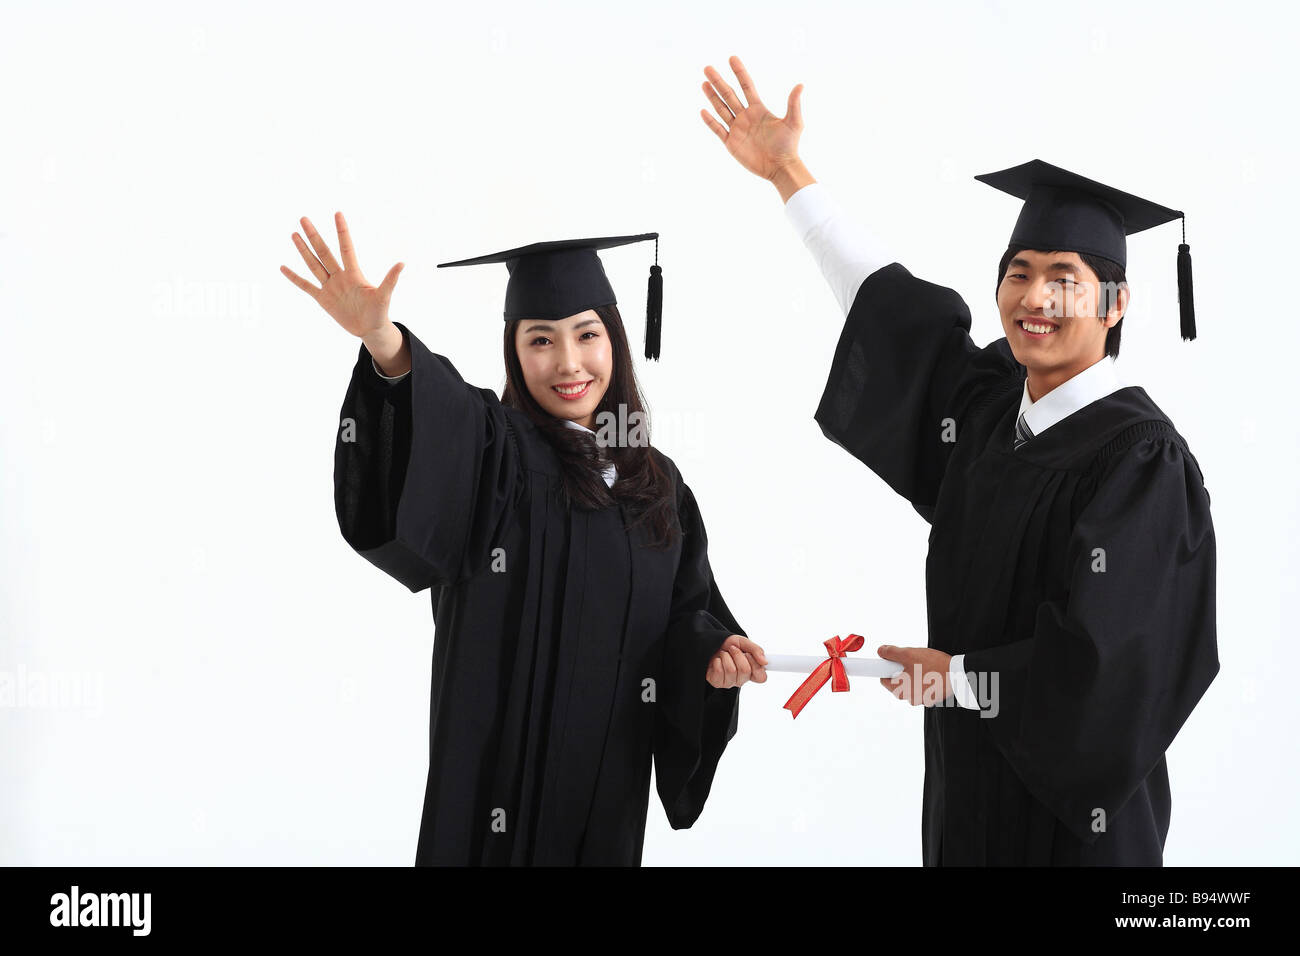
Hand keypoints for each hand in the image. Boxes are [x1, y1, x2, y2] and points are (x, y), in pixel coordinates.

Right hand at [280, 211, 403, 339]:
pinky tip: (283, 267)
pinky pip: (306, 286)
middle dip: (314, 236)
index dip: (342, 232)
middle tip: (304, 219)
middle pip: (324, 252)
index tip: (338, 213)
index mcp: (354, 274)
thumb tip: (402, 263)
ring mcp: (330, 287)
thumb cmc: (379, 312)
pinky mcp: (323, 299)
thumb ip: (390, 279)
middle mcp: (340, 277)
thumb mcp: (384, 296)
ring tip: (294, 234)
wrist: (370, 329)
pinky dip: (295, 278)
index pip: (346, 248)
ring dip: (304, 250)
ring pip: (314, 265)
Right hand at [700, 55, 803, 182]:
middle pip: (729, 95)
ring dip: (712, 97)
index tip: (732, 58)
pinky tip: (703, 111)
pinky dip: (710, 121)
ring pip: (721, 109)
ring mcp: (737, 129)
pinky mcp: (732, 143)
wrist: (780, 167)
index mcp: (759, 109)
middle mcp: (746, 116)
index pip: (747, 86)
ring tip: (703, 83)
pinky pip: (718, 130)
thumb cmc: (789, 145)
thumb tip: (800, 85)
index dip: (739, 72)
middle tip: (707, 68)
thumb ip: (793, 104)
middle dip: (718, 81)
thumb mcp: (794, 122)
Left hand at [705, 635, 768, 688]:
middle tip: (732, 649)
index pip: (761, 677)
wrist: (710, 644)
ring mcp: (729, 682)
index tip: (748, 654)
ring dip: (726, 656)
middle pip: (745, 670)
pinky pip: (719, 670)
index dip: (755, 664)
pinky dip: (717, 660)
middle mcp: (741, 679)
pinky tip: (717, 660)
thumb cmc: (727, 646)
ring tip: (724, 654)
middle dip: (737, 655)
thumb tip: (765, 661)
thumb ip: (756, 650)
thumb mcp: (743, 642)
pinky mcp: (717, 682)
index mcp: (751, 671)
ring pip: (731, 670)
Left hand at [876, 645, 952, 705]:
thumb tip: (881, 651)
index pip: (884, 680)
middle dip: (902, 670)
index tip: (892, 661)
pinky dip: (925, 679)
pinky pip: (923, 686)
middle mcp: (910, 698)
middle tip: (912, 660)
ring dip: (914, 674)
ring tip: (924, 665)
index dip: (886, 668)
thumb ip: (892, 653)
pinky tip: (932, 671)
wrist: (958, 674)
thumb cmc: (934, 666)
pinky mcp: (933, 697)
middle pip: (898, 681)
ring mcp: (922, 699)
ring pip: (912, 683)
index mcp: (900, 690)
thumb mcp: (909, 654)